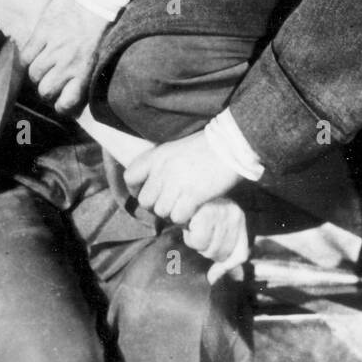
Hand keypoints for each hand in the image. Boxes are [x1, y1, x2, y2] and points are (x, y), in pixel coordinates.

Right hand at [20, 0, 112, 114]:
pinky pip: (26, 56)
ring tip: (44, 65)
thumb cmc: (100, 27)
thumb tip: (74, 92)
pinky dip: (27, 58)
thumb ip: (85, 73)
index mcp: (85, 69)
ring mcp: (54, 47)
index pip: (67, 102)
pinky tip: (35, 53)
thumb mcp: (98, 55)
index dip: (61, 106)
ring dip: (37, 73)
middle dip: (46, 90)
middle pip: (45, 91)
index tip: (60, 102)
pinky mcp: (42, 32)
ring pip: (34, 74)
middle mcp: (68, 62)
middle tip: (50, 82)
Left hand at [124, 130, 239, 225]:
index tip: (150, 193)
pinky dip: (185, 218)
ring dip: (173, 213)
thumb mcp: (176, 149)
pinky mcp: (192, 194)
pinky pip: (178, 217)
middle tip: (173, 203)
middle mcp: (162, 169)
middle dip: (157, 206)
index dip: (136, 189)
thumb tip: (153, 186)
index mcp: (157, 155)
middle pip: (146, 201)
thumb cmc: (207, 147)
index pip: (130, 177)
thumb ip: (161, 166)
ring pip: (161, 212)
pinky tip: (194, 209)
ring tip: (186, 205)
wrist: (232, 144)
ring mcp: (176, 182)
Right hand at [184, 197, 249, 284]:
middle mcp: (234, 214)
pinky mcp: (206, 214)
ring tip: (193, 229)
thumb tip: (219, 279)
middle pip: (222, 255)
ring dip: (196, 244)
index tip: (212, 267)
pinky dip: (190, 238)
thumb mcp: (214, 233)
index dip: (225, 264)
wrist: (182, 191)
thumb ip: (223, 257)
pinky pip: (198, 242)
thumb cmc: (196, 215)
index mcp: (238, 217)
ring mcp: (221, 213)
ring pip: (209, 250)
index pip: (240, 254)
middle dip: (206, 250)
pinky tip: (188, 226)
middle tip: (198, 235)